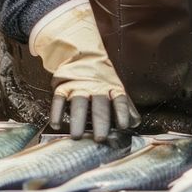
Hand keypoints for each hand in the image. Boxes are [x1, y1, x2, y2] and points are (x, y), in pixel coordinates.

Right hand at [29, 0, 139, 139]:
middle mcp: (96, 86)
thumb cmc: (102, 77)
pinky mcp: (63, 86)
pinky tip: (56, 124)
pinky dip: (56, 111)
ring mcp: (78, 85)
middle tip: (100, 138)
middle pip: (99, 105)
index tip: (123, 125)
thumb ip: (125, 105)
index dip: (122, 112)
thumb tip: (136, 123)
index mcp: (111, 86)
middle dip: (100, 121)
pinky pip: (58, 98)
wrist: (81, 54)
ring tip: (77, 136)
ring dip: (77, 119)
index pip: (119, 99)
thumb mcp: (116, 87)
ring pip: (79, 102)